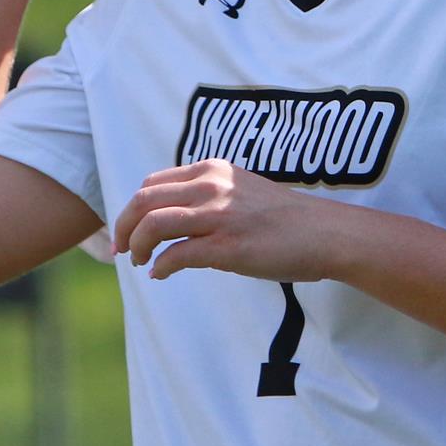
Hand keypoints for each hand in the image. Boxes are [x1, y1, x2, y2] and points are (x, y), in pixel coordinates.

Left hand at [111, 159, 345, 281]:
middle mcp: (211, 187)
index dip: (131, 209)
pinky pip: (176, 255)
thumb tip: (171, 216)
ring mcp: (218, 216)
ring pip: (153, 225)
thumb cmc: (284, 218)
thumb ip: (207, 194)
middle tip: (121, 249)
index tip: (127, 230)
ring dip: (137, 247)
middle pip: (143, 201)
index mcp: (212, 170)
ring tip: (139, 262)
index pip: (151, 183)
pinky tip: (161, 275)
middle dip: (124, 227)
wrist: (325, 233)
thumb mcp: (240, 189)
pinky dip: (161, 267)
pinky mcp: (227, 247)